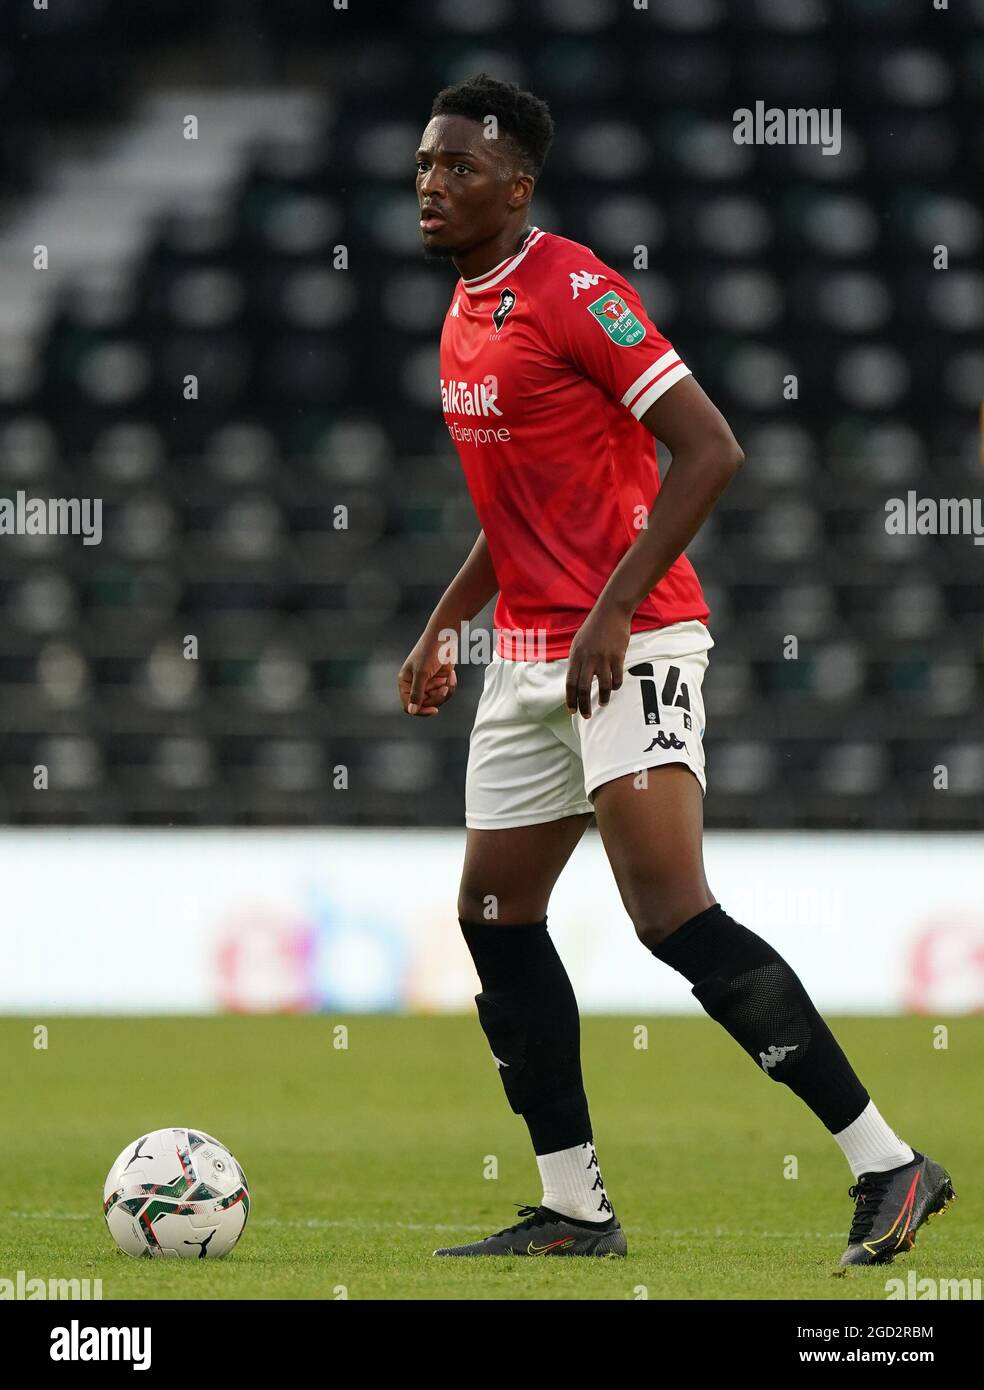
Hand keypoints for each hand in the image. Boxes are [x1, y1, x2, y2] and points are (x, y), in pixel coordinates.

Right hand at [398, 633, 457, 716]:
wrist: (444, 638)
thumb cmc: (429, 651)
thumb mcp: (421, 673)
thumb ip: (416, 693)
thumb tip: (411, 711)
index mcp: (405, 683)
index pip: (409, 705)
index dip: (421, 710)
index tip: (435, 710)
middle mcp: (415, 685)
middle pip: (425, 704)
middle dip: (437, 697)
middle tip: (443, 687)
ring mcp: (428, 683)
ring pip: (437, 699)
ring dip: (445, 691)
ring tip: (448, 678)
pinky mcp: (439, 681)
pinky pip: (446, 692)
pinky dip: (450, 685)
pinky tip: (451, 674)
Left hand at [565, 601, 631, 718]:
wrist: (611, 612)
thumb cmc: (594, 628)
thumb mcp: (578, 643)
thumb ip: (577, 661)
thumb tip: (576, 681)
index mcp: (576, 655)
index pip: (570, 683)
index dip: (570, 699)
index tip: (571, 710)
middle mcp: (588, 658)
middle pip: (583, 688)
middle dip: (584, 705)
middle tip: (586, 715)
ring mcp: (603, 657)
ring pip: (603, 686)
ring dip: (603, 698)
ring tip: (603, 704)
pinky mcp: (617, 656)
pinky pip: (616, 677)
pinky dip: (615, 686)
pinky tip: (614, 688)